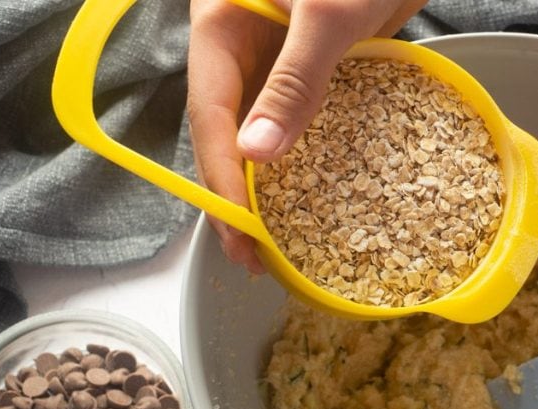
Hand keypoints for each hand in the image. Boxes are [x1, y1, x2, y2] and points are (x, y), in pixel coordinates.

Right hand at [187, 0, 425, 272]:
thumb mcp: (326, 17)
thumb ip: (295, 82)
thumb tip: (257, 154)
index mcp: (225, 24)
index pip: (212, 113)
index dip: (222, 177)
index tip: (237, 230)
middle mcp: (247, 46)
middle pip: (230, 130)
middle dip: (239, 195)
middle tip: (253, 255)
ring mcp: (282, 57)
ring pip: (264, 130)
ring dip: (271, 186)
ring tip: (280, 241)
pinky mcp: (320, 65)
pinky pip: (304, 119)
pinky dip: (307, 160)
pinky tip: (315, 198)